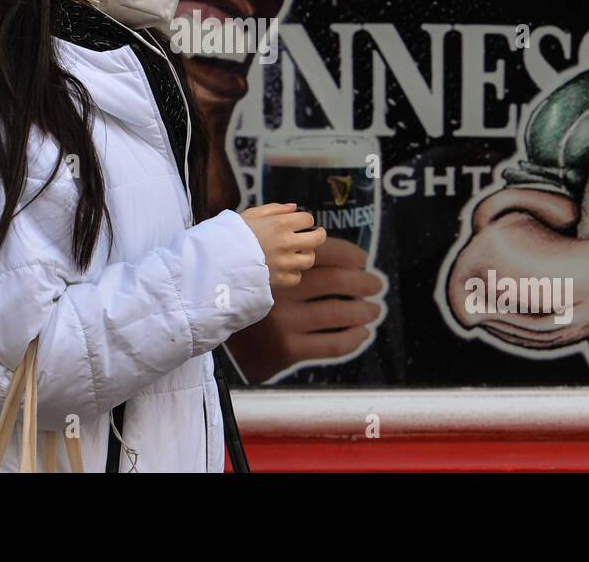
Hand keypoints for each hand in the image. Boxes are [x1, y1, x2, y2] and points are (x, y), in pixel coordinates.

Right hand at [225, 236, 384, 383]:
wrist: (212, 329)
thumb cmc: (237, 291)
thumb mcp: (252, 260)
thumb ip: (280, 247)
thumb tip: (317, 237)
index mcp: (278, 265)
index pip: (325, 253)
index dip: (350, 254)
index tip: (362, 259)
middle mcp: (284, 291)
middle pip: (338, 281)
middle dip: (364, 282)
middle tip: (376, 284)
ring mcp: (287, 323)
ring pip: (339, 313)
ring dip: (364, 311)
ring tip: (374, 310)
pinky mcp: (288, 350)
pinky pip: (332, 344)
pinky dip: (353, 338)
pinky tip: (362, 333)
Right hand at [240, 202, 325, 288]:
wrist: (218, 259)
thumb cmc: (233, 233)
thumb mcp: (251, 214)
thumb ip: (275, 208)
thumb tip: (295, 207)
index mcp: (280, 223)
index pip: (308, 219)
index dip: (305, 219)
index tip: (301, 222)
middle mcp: (286, 243)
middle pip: (317, 239)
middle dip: (318, 235)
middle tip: (316, 234)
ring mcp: (284, 263)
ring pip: (309, 259)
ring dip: (305, 254)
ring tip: (297, 252)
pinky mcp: (279, 280)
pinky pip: (296, 277)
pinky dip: (294, 272)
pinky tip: (285, 267)